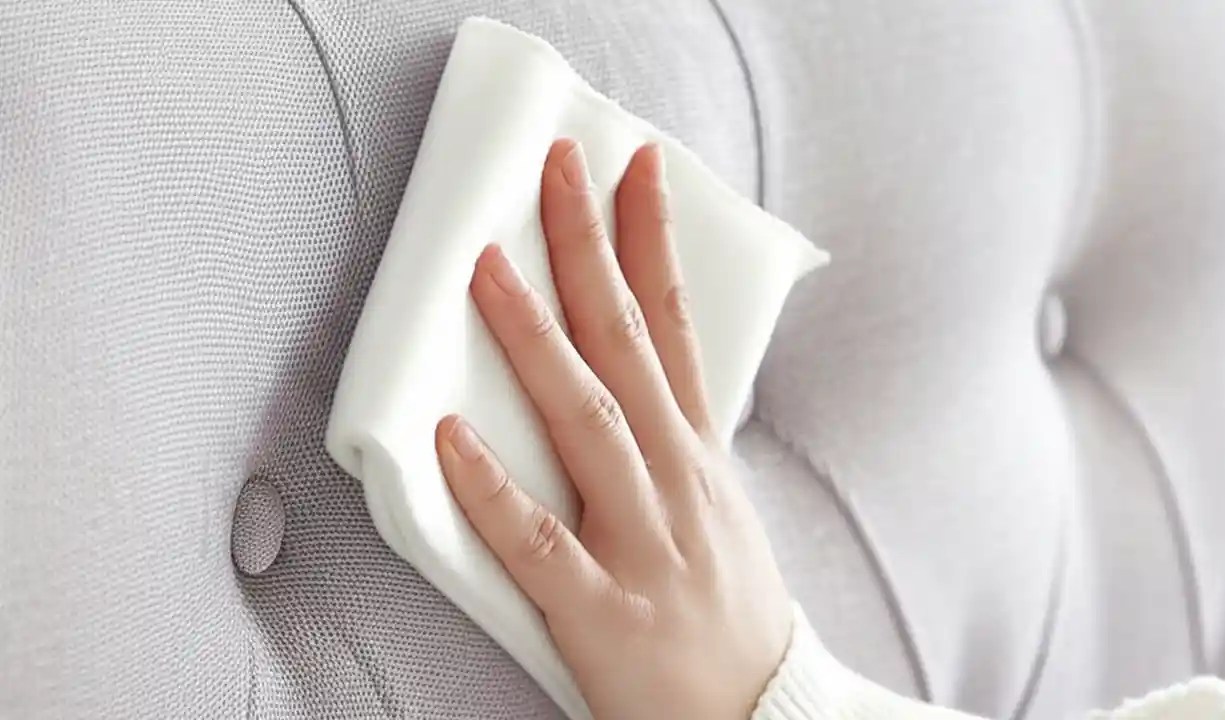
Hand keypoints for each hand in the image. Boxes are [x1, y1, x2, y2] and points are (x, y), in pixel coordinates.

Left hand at [435, 139, 792, 719]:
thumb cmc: (729, 612)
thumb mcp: (718, 508)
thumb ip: (670, 440)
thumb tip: (623, 376)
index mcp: (700, 457)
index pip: (678, 327)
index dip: (655, 243)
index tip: (634, 170)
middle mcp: (677, 484)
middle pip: (631, 347)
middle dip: (591, 250)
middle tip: (557, 171)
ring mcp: (643, 545)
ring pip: (586, 423)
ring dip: (536, 341)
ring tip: (490, 270)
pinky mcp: (603, 614)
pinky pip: (537, 544)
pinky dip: (492, 489)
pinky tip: (449, 436)